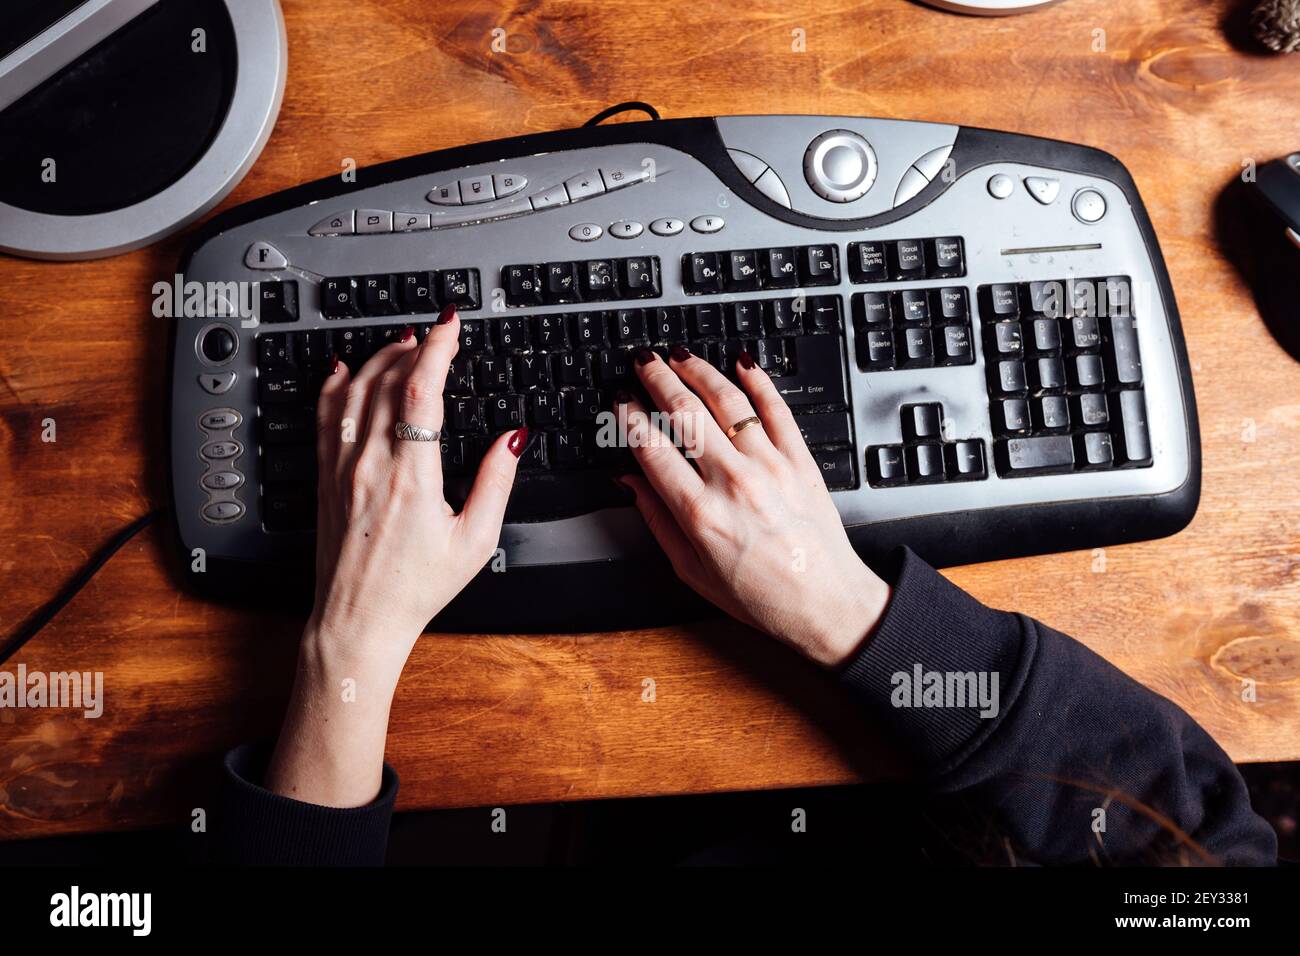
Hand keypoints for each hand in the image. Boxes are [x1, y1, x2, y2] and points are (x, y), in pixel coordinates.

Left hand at [267, 307, 525, 805]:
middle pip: (385, 381)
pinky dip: (335, 384)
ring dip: (378, 359)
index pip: (419, 391)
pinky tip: (345, 369)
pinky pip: (325, 417)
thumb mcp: (474, 541)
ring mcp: (341, 469)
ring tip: (402, 343)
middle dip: (412, 347)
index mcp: (410, 476)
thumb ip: (497, 482)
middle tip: (434, 333)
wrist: (357, 621)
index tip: (449, 326)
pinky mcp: (324, 479)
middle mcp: (369, 464)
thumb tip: (513, 437)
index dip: (437, 349)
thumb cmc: (414, 589)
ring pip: (353, 392)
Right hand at [616, 346, 890, 667]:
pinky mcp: (800, 460)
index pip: (652, 449)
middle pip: (685, 414)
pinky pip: (777, 409)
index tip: (620, 402)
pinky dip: (758, 380)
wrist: (825, 603)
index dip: (629, 418)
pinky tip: (742, 363)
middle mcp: (733, 483)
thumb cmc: (761, 595)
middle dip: (657, 380)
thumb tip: (630, 481)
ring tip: (679, 356)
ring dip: (699, 371)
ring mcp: (770, 466)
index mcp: (699, 513)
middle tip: (642, 362)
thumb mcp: (691, 569)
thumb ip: (656, 519)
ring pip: (728, 402)